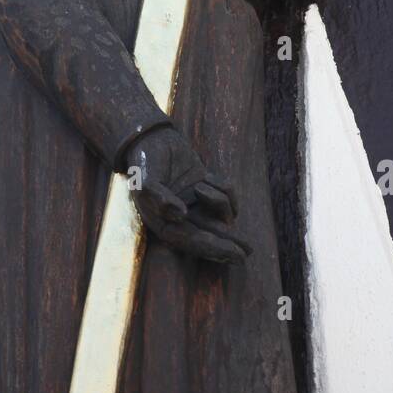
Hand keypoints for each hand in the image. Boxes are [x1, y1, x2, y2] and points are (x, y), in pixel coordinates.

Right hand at [123, 125, 249, 264]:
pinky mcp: (209, 190)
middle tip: (247, 252)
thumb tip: (180, 215)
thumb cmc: (145, 162)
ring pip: (221, 214)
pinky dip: (222, 187)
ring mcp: (198, 205)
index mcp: (165, 223)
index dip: (212, 249)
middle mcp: (183, 219)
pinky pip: (227, 196)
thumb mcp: (145, 179)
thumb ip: (159, 198)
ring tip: (201, 185)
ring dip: (219, 201)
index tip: (233, 254)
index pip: (191, 241)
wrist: (153, 138)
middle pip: (211, 237)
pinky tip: (207, 177)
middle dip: (229, 245)